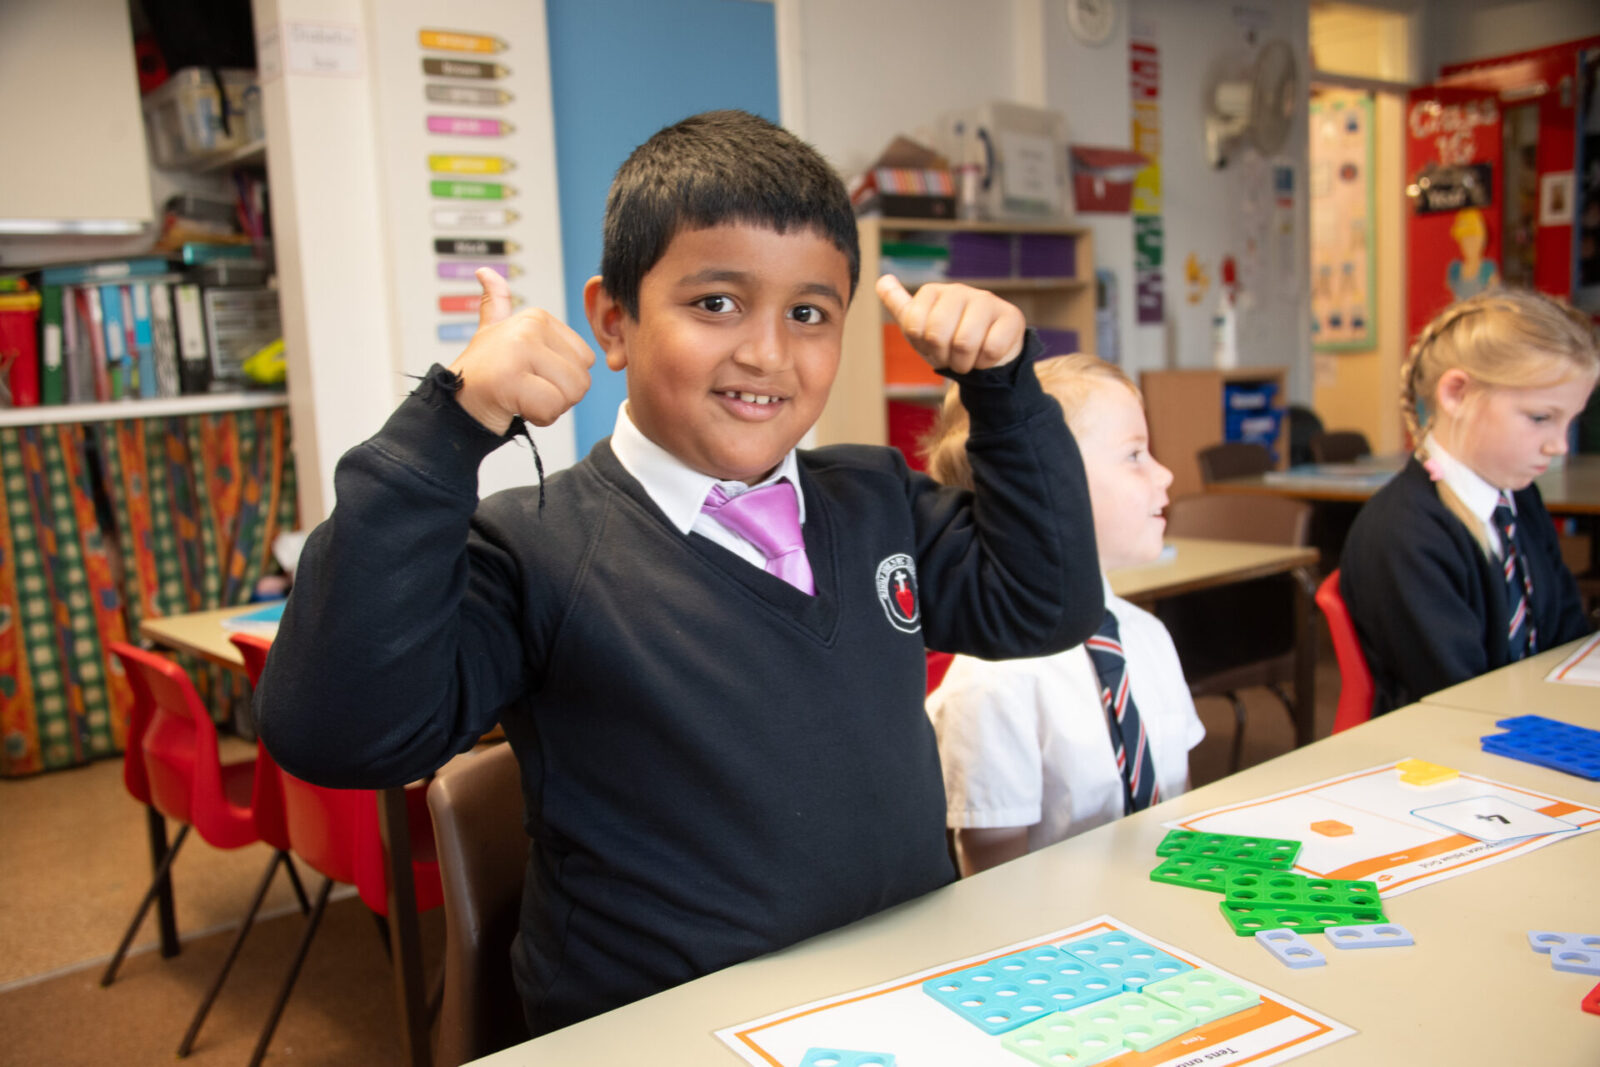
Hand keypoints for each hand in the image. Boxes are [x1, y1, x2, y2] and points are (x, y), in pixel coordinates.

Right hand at [448, 268, 594, 432]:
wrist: (456, 405)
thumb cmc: (483, 373)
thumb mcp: (492, 331)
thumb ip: (497, 303)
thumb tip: (485, 272)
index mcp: (536, 318)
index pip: (586, 360)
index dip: (563, 378)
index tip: (531, 375)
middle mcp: (529, 328)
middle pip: (581, 379)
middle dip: (559, 396)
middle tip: (526, 390)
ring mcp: (519, 351)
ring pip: (570, 394)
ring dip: (549, 408)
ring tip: (520, 396)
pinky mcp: (511, 379)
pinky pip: (551, 408)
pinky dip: (538, 417)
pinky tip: (515, 406)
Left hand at [876, 275, 1025, 373]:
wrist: (986, 357)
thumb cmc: (949, 341)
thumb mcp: (919, 327)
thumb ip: (899, 305)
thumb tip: (882, 280)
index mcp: (933, 292)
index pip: (915, 327)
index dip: (923, 346)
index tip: (932, 346)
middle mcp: (960, 290)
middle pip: (938, 334)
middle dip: (943, 356)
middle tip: (951, 356)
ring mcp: (987, 300)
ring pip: (965, 343)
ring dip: (964, 362)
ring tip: (968, 358)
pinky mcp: (1011, 316)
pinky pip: (991, 349)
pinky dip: (986, 362)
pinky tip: (987, 355)